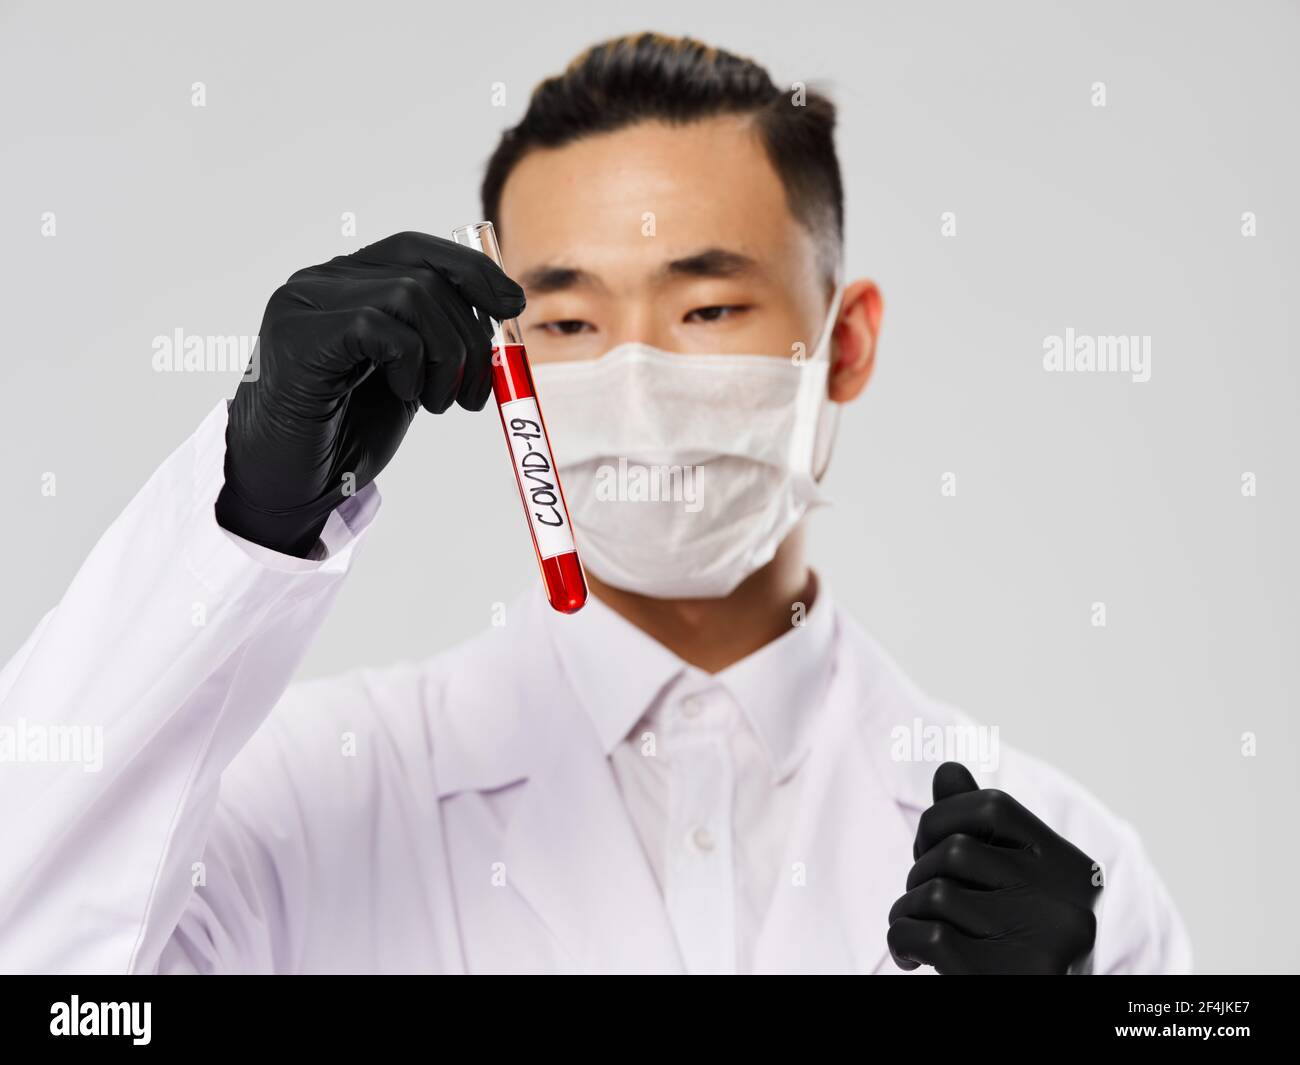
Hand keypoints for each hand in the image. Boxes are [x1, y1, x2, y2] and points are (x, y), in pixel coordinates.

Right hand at [215, 231, 525, 556]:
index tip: (512, 305)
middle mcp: (320, 282)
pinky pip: (380, 328)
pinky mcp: (296, 337)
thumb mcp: (410, 375)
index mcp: (347, 284)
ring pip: (411, 296)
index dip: (472, 272)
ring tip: (438, 404)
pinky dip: (409, 365)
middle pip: (425, 277)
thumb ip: (440, 337)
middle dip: (470, 338)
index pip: (418, 250)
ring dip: (446, 357)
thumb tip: (506, 304)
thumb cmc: (346, 431)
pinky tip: (402, 397)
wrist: (288, 482)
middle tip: (474, 395)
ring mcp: (303, 304)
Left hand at [887, 762, 1102, 973]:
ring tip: (917, 931)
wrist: (1055, 1009)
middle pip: (955, 851)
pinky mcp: (1006, 979)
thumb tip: (946, 770)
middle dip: (921, 870)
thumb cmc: (1022, 945)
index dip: (942, 818)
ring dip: (907, 909)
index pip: (991, 805)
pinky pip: (924, 935)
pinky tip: (911, 958)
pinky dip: (901, 941)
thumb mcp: (1013, 884)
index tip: (931, 847)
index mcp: (1072, 869)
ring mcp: (1041, 944)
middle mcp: (1066, 903)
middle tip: (923, 900)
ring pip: (935, 891)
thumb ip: (983, 831)